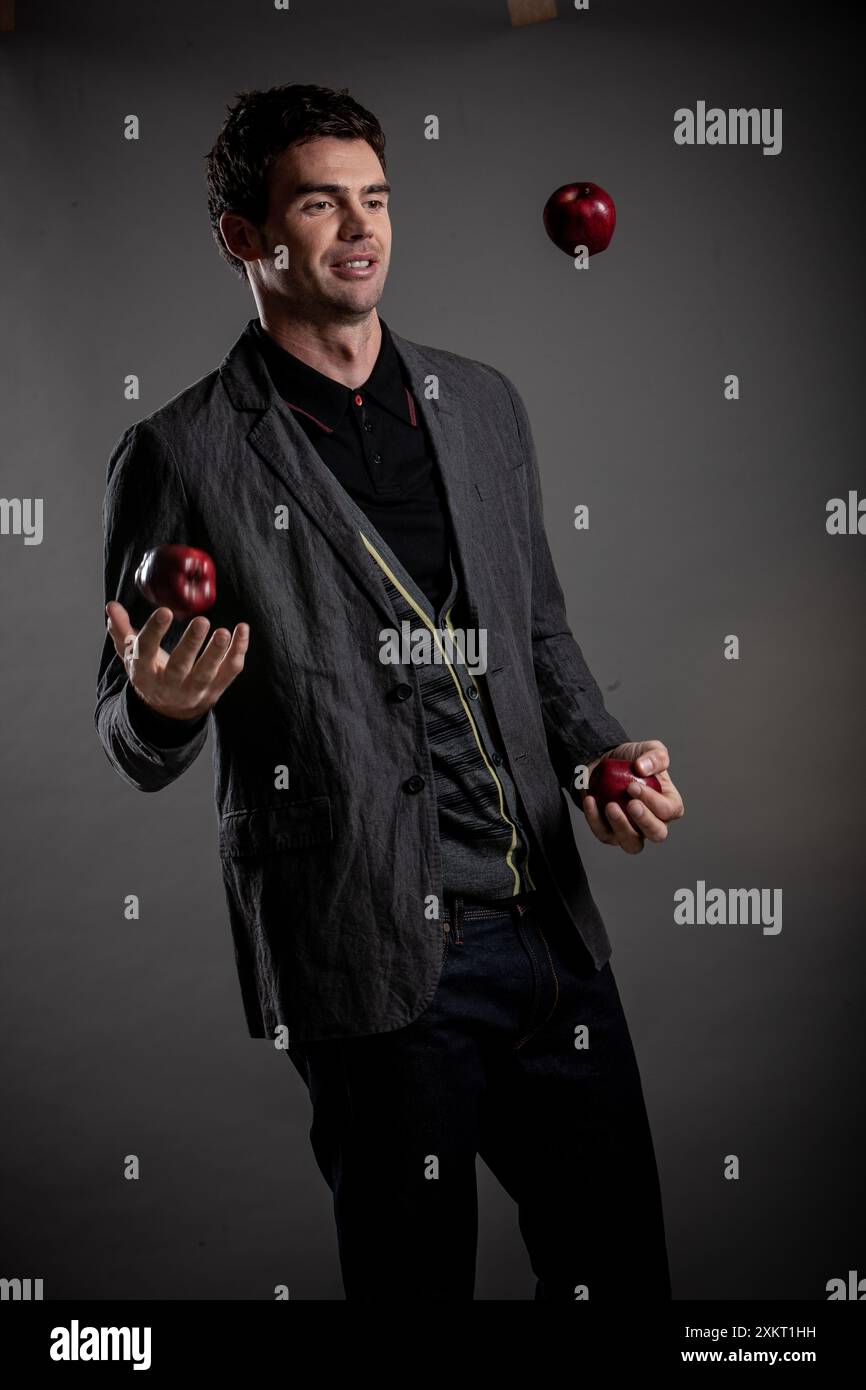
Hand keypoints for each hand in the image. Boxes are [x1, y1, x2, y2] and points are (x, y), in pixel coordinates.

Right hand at [105, 600, 248, 721]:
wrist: (169, 710)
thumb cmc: (151, 672)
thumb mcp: (132, 656)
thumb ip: (122, 631)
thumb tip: (111, 606)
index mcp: (144, 672)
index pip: (146, 652)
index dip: (154, 632)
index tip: (165, 612)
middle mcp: (168, 685)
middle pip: (180, 667)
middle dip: (191, 645)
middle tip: (202, 621)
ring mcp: (193, 691)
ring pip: (207, 673)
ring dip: (217, 653)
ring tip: (224, 632)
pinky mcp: (215, 690)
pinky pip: (229, 672)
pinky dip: (238, 652)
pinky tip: (242, 629)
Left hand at [581, 740, 683, 853]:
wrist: (604, 763)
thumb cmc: (632, 760)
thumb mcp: (649, 749)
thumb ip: (656, 755)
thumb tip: (643, 768)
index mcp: (668, 804)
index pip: (670, 811)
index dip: (654, 802)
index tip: (633, 786)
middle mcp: (653, 822)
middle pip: (657, 834)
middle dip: (645, 821)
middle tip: (631, 803)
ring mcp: (631, 831)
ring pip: (632, 844)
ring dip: (621, 827)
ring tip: (610, 806)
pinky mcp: (610, 833)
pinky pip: (604, 835)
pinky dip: (595, 820)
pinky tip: (590, 801)